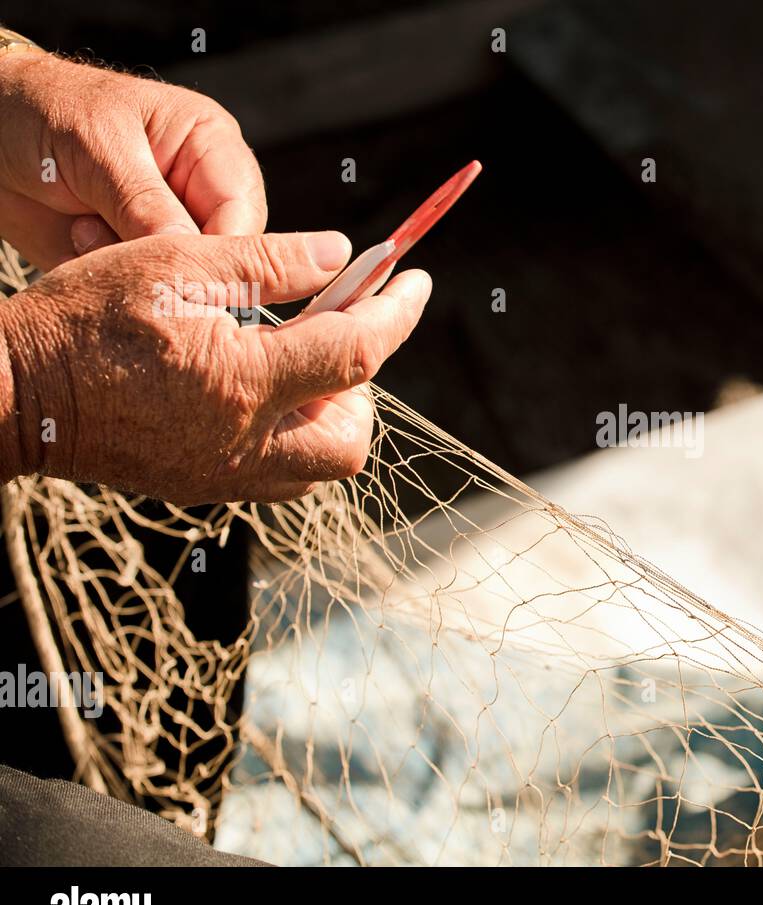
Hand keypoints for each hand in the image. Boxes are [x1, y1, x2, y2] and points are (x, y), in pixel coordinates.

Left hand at [0, 49, 266, 268]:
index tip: (189, 271)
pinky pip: (141, 290)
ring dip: (133, 266)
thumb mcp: (98, 144)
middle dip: (174, 260)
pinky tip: (76, 241)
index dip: (225, 248)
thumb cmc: (44, 112)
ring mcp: (169, 231)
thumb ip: (145, 201)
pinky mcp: (137, 259)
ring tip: (84, 229)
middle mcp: (199, 194)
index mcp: (211, 149)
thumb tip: (191, 257)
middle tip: (122, 247)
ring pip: (182, 278)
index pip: (243, 212)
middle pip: (223, 255)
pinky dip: (108, 277)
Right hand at [0, 231, 431, 503]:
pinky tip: (260, 391)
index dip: (398, 313)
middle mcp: (244, 444)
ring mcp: (226, 475)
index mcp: (242, 381)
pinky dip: (293, 435)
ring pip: (322, 464)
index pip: (358, 351)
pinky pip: (282, 474)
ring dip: (329, 412)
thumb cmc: (85, 319)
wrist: (14, 395)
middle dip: (363, 385)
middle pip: (353, 437)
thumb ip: (267, 261)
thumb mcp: (175, 265)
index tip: (417, 282)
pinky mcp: (206, 486)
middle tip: (332, 333)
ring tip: (289, 360)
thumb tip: (342, 255)